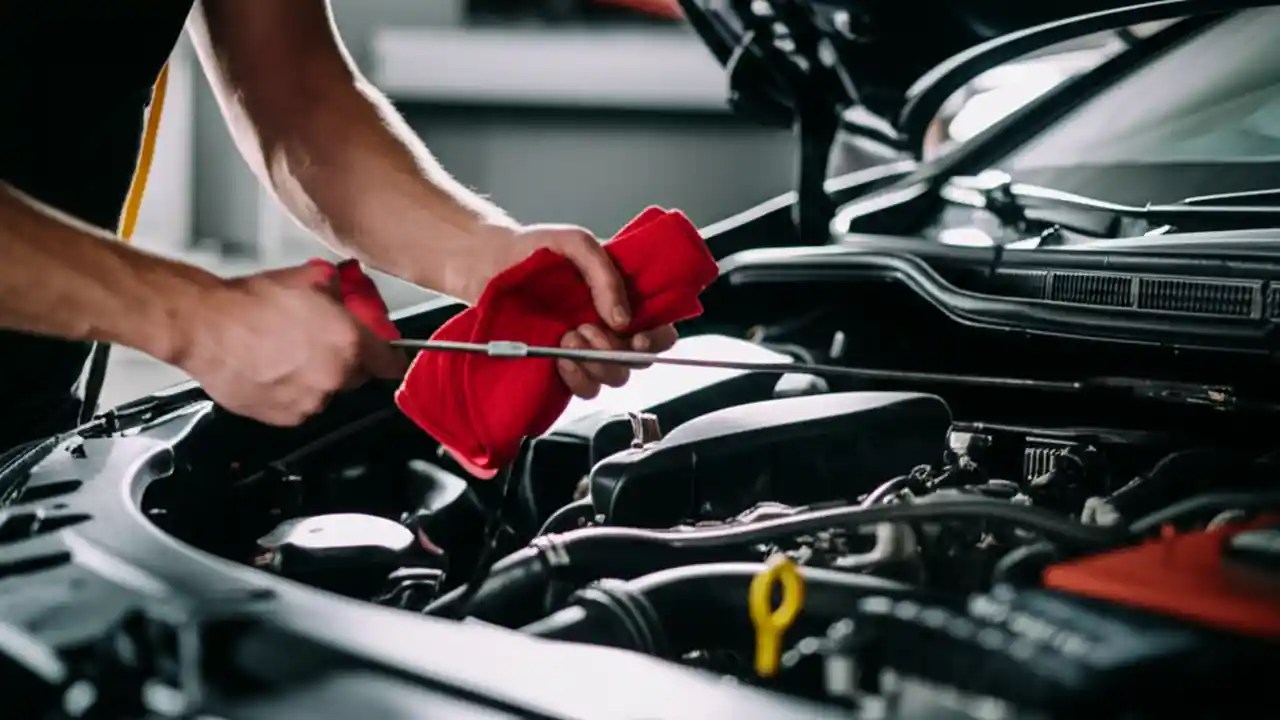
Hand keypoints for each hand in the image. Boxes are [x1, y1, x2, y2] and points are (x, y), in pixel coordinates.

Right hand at [173, 264, 407, 425]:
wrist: (204, 326)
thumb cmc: (248, 303)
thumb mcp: (305, 278)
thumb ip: (336, 288)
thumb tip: (342, 289)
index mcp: (348, 341)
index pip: (391, 362)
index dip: (390, 358)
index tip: (388, 357)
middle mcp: (334, 375)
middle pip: (357, 376)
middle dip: (345, 362)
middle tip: (318, 344)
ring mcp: (310, 400)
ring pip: (326, 392)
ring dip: (315, 378)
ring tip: (286, 355)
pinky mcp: (284, 417)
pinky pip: (300, 406)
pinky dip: (292, 394)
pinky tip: (272, 371)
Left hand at [454, 224, 677, 397]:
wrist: (489, 262)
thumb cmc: (534, 248)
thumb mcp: (577, 244)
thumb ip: (605, 275)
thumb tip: (622, 319)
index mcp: (624, 296)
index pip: (660, 327)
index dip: (658, 339)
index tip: (637, 338)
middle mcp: (611, 326)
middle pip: (638, 361)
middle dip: (617, 353)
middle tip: (587, 330)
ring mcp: (587, 348)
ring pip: (613, 379)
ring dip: (594, 365)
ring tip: (568, 337)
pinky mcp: (562, 364)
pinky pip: (583, 388)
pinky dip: (576, 379)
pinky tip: (558, 358)